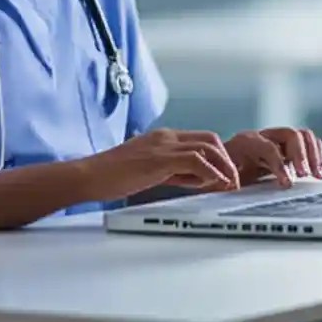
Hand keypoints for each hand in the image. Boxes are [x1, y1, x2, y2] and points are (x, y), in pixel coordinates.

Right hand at [85, 128, 240, 200]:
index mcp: (163, 138)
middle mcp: (166, 137)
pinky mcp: (159, 159)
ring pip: (207, 147)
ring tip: (229, 185)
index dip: (218, 157)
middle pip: (210, 139)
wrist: (88, 176)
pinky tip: (215, 184)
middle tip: (233, 180)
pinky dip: (210, 172)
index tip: (226, 174)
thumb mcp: (150, 171)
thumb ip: (174, 172)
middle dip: (226, 159)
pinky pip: (195, 161)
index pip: (201, 139)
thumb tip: (198, 180)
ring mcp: (162, 145)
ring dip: (223, 167)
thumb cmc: (112, 176)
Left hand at [224, 127, 321, 187]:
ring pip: (302, 136)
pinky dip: (316, 156)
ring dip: (313, 154)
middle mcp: (263, 136)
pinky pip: (307, 144)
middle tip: (305, 175)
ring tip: (318, 174)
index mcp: (244, 142)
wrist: (216, 166)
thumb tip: (233, 189)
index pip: (268, 147)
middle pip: (290, 134)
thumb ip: (227, 182)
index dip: (279, 165)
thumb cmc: (218, 174)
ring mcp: (276, 140)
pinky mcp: (286, 148)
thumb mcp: (219, 179)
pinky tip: (319, 171)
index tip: (288, 183)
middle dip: (301, 155)